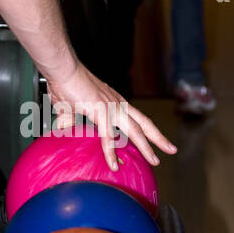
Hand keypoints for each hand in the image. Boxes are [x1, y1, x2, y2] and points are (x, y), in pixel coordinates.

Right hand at [43, 63, 176, 168]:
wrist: (61, 68)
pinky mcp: (100, 111)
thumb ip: (69, 119)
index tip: (152, 143)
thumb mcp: (69, 106)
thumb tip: (63, 128)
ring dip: (147, 147)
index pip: (135, 119)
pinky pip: (108, 136)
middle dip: (159, 138)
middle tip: (172, 149)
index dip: (145, 132)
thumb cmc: (64, 83)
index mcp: (114, 101)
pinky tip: (113, 164)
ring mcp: (111, 107)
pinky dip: (110, 152)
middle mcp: (117, 104)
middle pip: (144, 123)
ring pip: (135, 131)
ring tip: (155, 160)